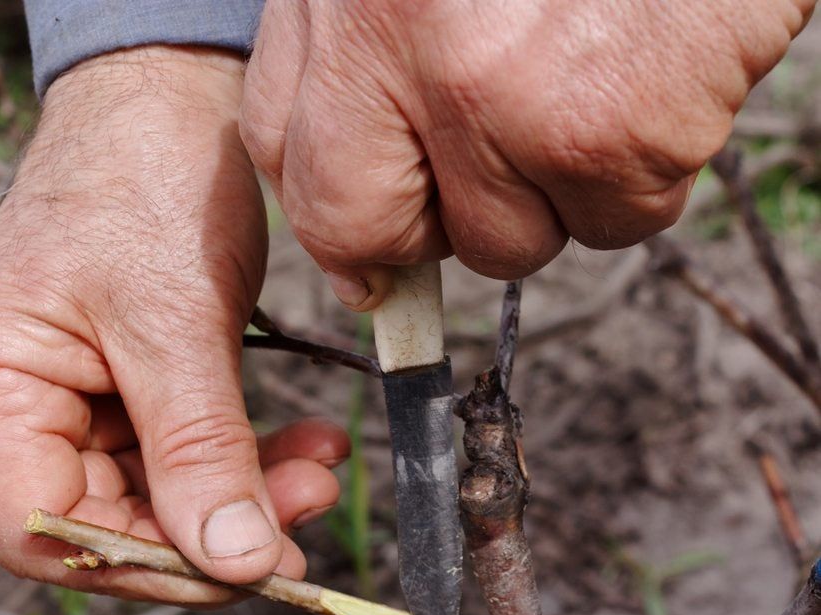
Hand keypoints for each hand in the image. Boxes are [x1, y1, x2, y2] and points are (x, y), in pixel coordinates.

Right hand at [0, 47, 347, 603]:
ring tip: (319, 469)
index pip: (36, 530)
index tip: (237, 568)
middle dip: (208, 532)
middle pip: (97, 525)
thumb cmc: (147, 174)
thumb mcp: (176, 320)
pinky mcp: (115, 388)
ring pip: (147, 499)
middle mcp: (7, 399)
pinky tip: (305, 445)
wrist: (169, 95)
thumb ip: (201, 449)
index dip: (137, 566)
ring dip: (239, 497)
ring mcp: (61, 396)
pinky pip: (174, 457)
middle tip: (303, 518)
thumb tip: (239, 565)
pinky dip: (241, 460)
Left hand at [240, 0, 812, 303]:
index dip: (331, 215)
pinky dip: (649, 175)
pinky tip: (663, 77)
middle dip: (429, 234)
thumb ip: (383, 36)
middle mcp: (389, 37)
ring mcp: (486, 91)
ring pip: (502, 243)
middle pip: (360, 223)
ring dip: (560, 194)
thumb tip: (389, 178)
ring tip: (601, 81)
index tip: (366, 252)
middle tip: (496, 188)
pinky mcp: (594, 132)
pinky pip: (612, 222)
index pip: (279, 143)